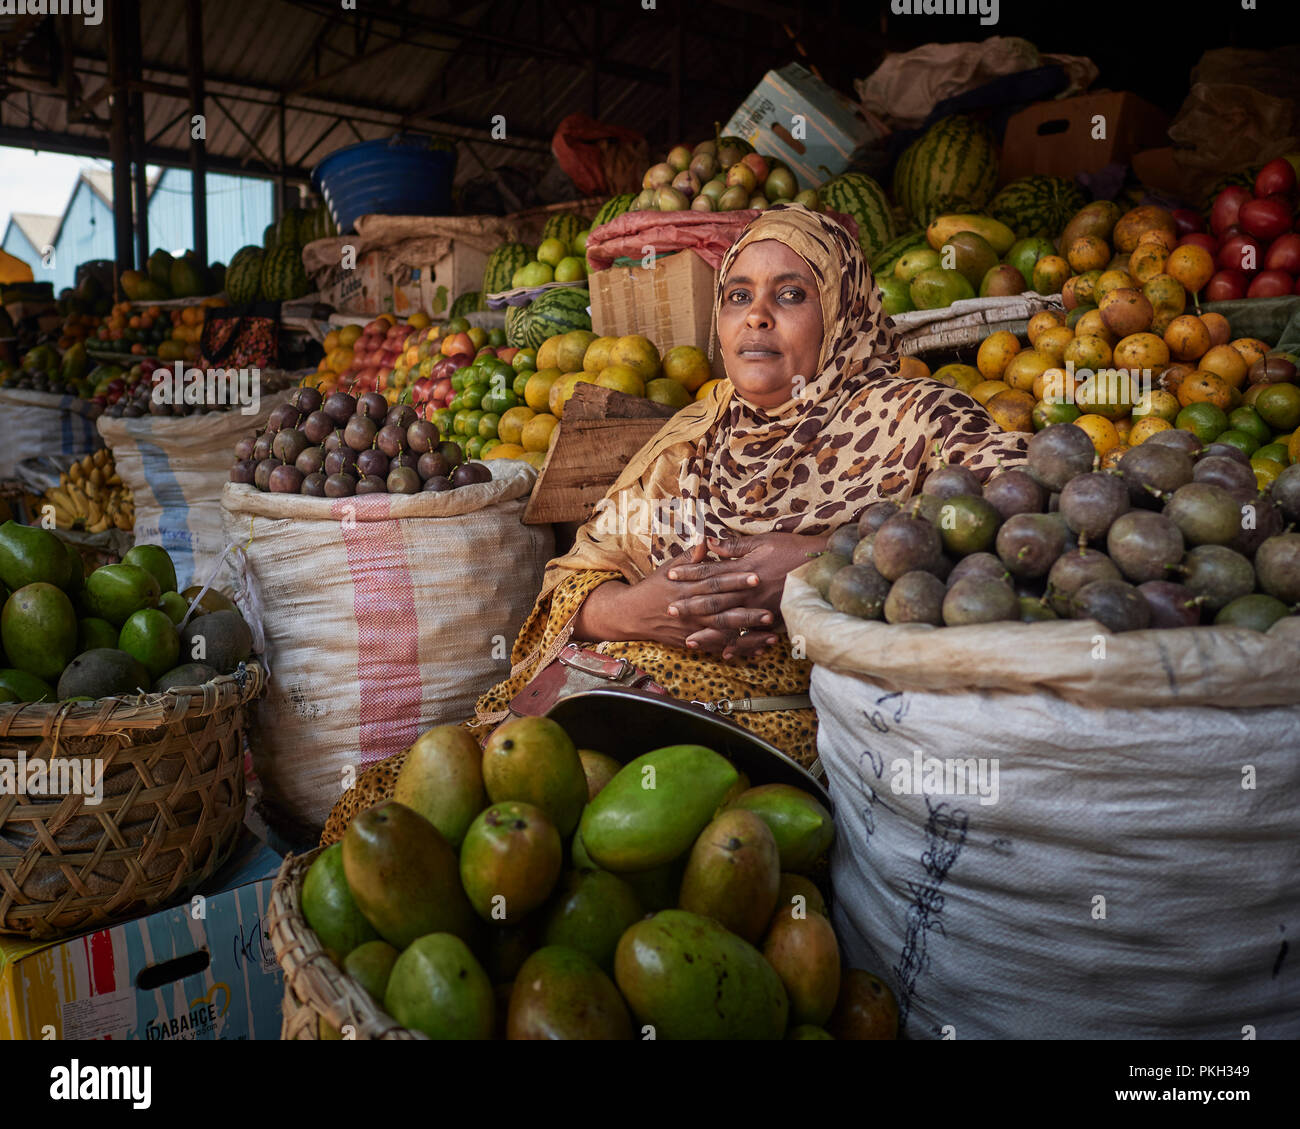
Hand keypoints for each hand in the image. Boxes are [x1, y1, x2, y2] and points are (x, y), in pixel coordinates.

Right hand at [570, 542, 776, 651]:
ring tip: (770, 635)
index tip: (756, 575)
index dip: (735, 579)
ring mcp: (691, 630)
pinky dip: (736, 650)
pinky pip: (716, 648)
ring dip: (747, 635)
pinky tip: (756, 651)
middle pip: (721, 611)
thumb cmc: (654, 587)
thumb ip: (690, 557)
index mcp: (687, 589)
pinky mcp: (692, 643)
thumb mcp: (669, 568)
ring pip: (722, 633)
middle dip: (746, 612)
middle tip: (770, 610)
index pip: (714, 583)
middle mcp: (690, 611)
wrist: (632, 614)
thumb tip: (706, 540)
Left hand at [668, 532, 827, 658]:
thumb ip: (736, 546)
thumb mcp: (764, 541)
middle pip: (715, 599)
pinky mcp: (775, 619)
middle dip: (691, 606)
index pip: (711, 571)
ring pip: (730, 622)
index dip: (689, 573)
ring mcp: (762, 607)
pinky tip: (726, 654)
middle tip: (670, 612)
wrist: (823, 565)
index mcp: (745, 568)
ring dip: (709, 633)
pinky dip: (740, 645)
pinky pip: (754, 635)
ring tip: (689, 641)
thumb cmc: (794, 549)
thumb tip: (710, 544)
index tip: (670, 576)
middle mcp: (750, 590)